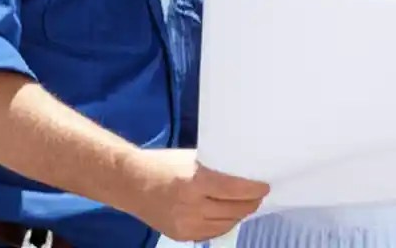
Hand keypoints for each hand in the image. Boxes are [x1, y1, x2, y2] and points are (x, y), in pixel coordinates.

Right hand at [120, 148, 269, 240]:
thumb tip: (243, 172)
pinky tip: (228, 214)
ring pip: (226, 224)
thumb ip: (215, 169)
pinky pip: (212, 233)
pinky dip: (224, 224)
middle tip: (259, 194)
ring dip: (239, 214)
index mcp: (194, 182)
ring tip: (246, 204)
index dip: (255, 189)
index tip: (264, 186)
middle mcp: (191, 206)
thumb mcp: (191, 159)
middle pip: (235, 209)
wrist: (130, 183)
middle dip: (251, 203)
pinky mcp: (181, 235)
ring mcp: (185, 224)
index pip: (235, 190)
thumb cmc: (162, 164)